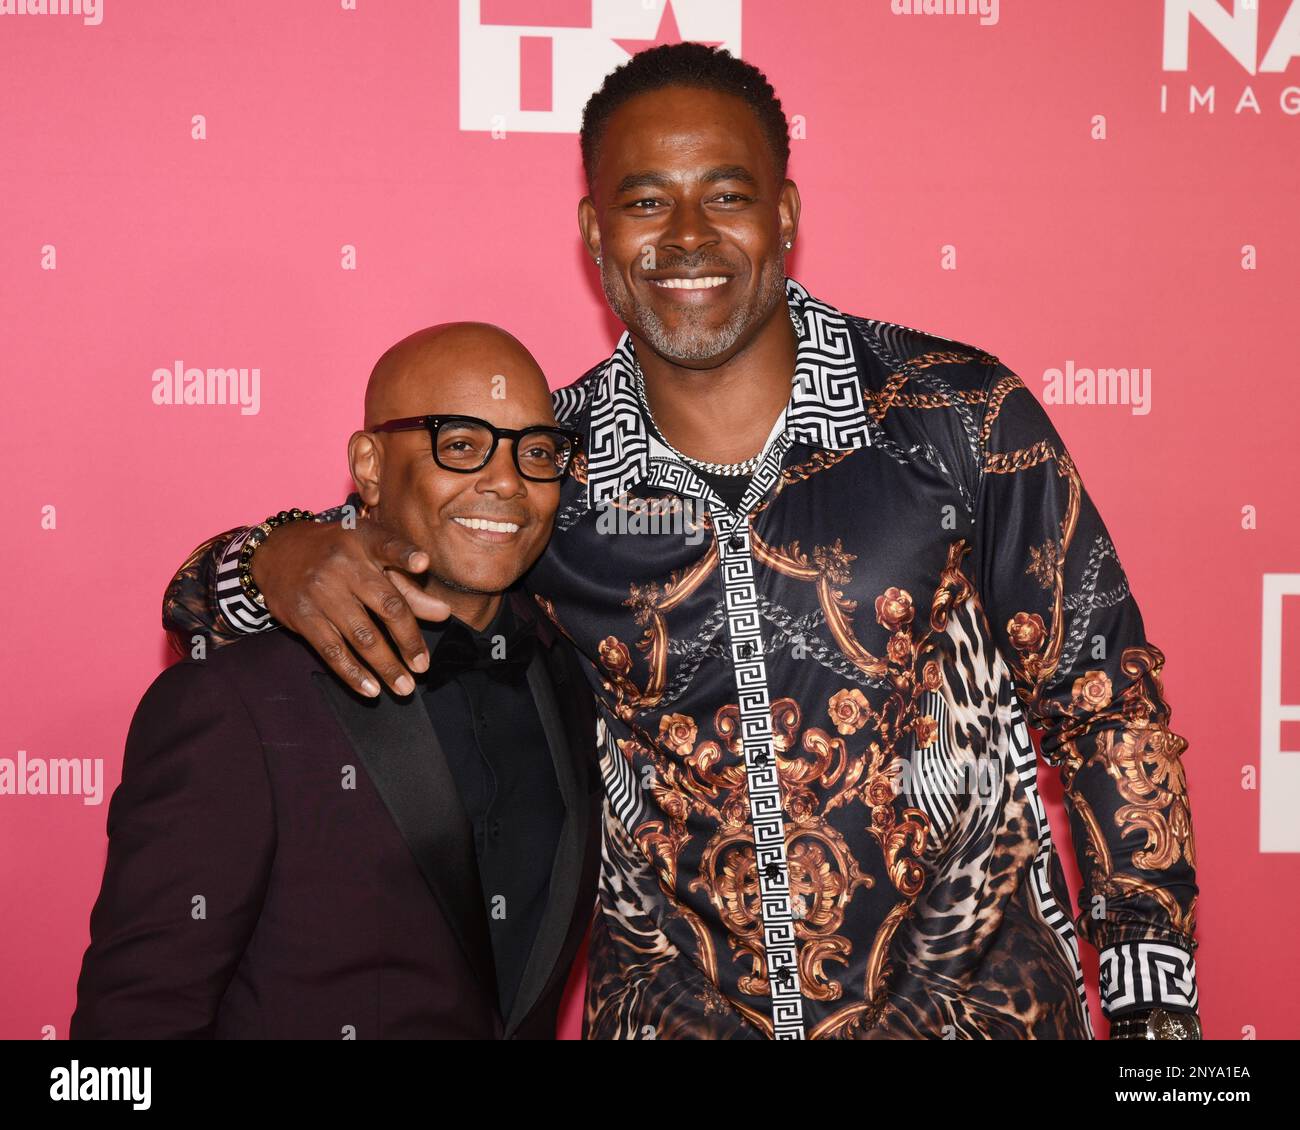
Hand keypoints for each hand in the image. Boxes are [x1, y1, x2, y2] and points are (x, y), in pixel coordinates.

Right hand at [251, 517, 449, 696]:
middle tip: (423, 666)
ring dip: (386, 666)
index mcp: (366, 541)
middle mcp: (344, 565)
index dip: (406, 555)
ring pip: (361, 635)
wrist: (277, 552)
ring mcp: (321, 592)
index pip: (389, 545)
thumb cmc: (339, 556)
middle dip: (408, 640)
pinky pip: (332, 650)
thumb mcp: (371, 557)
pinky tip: (370, 689)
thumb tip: (443, 613)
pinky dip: (353, 673)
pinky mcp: (302, 616)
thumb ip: (408, 586)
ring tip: (404, 687)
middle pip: (385, 605)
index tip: (423, 564)